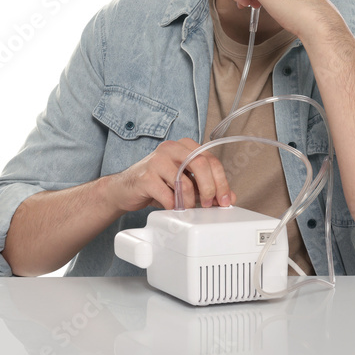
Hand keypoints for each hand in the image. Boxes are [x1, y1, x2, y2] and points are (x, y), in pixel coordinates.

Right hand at [105, 138, 236, 210]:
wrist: (125, 189)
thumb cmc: (157, 184)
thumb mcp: (185, 183)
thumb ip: (206, 187)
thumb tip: (229, 196)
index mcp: (185, 146)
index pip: (211, 160)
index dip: (222, 182)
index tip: (225, 200)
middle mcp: (171, 148)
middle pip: (201, 163)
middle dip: (210, 188)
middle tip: (209, 204)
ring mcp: (157, 160)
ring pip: (184, 180)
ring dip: (190, 200)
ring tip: (188, 208)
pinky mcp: (145, 176)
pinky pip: (167, 195)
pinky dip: (174, 206)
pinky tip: (172, 208)